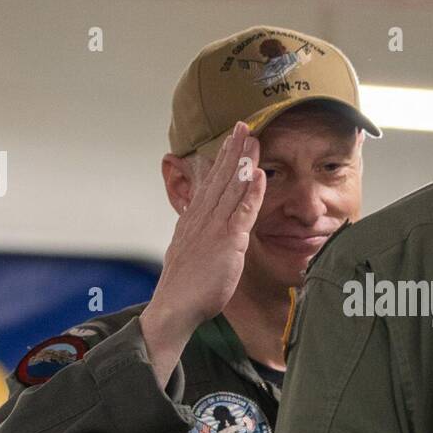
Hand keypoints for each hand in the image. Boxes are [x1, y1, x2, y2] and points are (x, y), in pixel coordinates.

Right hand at [140, 122, 265, 386]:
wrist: (173, 308)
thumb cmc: (184, 288)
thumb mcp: (189, 252)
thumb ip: (198, 234)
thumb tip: (203, 225)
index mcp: (193, 220)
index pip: (210, 182)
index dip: (222, 159)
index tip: (232, 140)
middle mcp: (201, 218)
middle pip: (220, 177)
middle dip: (233, 149)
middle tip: (244, 125)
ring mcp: (213, 227)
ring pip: (230, 187)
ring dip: (244, 162)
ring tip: (254, 139)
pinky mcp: (225, 241)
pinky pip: (241, 211)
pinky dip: (251, 191)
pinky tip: (259, 174)